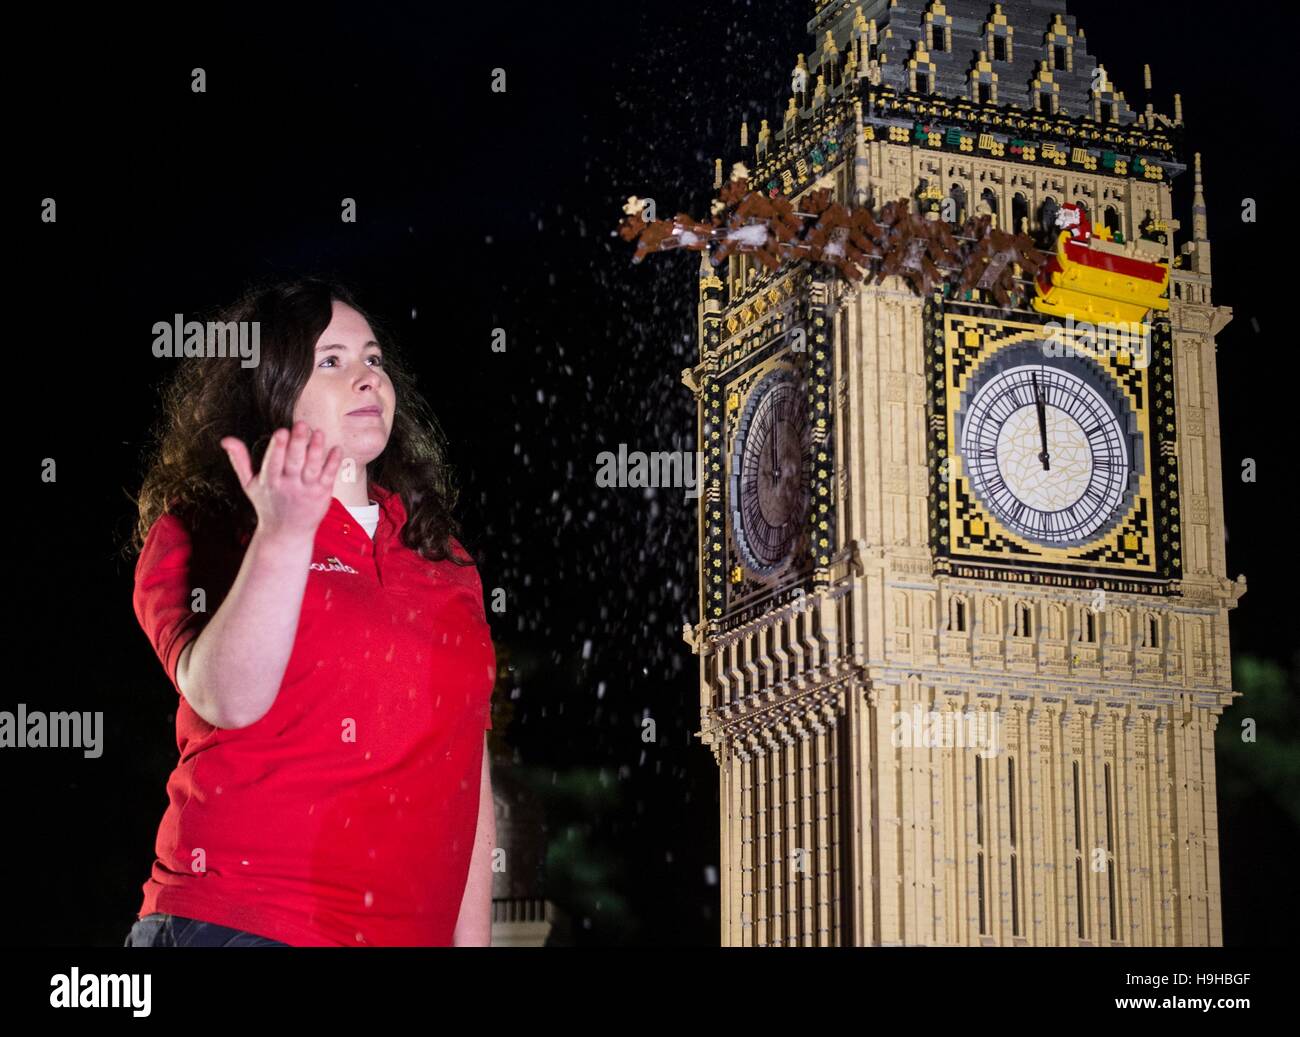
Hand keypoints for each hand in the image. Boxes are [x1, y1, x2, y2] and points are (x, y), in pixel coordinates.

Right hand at [220, 421, 343, 540]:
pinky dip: (332, 462)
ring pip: (313, 467)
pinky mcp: (322, 493)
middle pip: (294, 462)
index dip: (277, 448)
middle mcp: (289, 485)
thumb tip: (226, 440)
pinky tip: (336, 448)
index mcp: (270, 481)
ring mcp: (307, 489)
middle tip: (301, 425)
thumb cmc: (267, 504)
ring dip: (316, 449)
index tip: (281, 432)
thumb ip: (239, 460)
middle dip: (298, 443)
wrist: (286, 533)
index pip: (273, 462)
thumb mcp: (249, 484)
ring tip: (318, 433)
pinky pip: (329, 476)